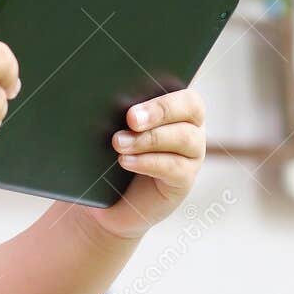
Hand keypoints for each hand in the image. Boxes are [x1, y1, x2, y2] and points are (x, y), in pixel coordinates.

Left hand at [74, 88, 206, 240]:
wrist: (108, 202)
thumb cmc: (110, 158)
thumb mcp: (110, 131)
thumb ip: (116, 113)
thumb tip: (102, 97)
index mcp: (174, 106)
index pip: (182, 91)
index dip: (162, 98)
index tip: (133, 109)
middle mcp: (190, 126)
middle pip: (191, 108)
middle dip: (160, 111)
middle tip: (131, 119)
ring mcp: (191, 154)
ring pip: (185, 137)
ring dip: (150, 138)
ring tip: (120, 143)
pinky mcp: (184, 179)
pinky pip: (175, 167)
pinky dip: (149, 162)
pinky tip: (126, 161)